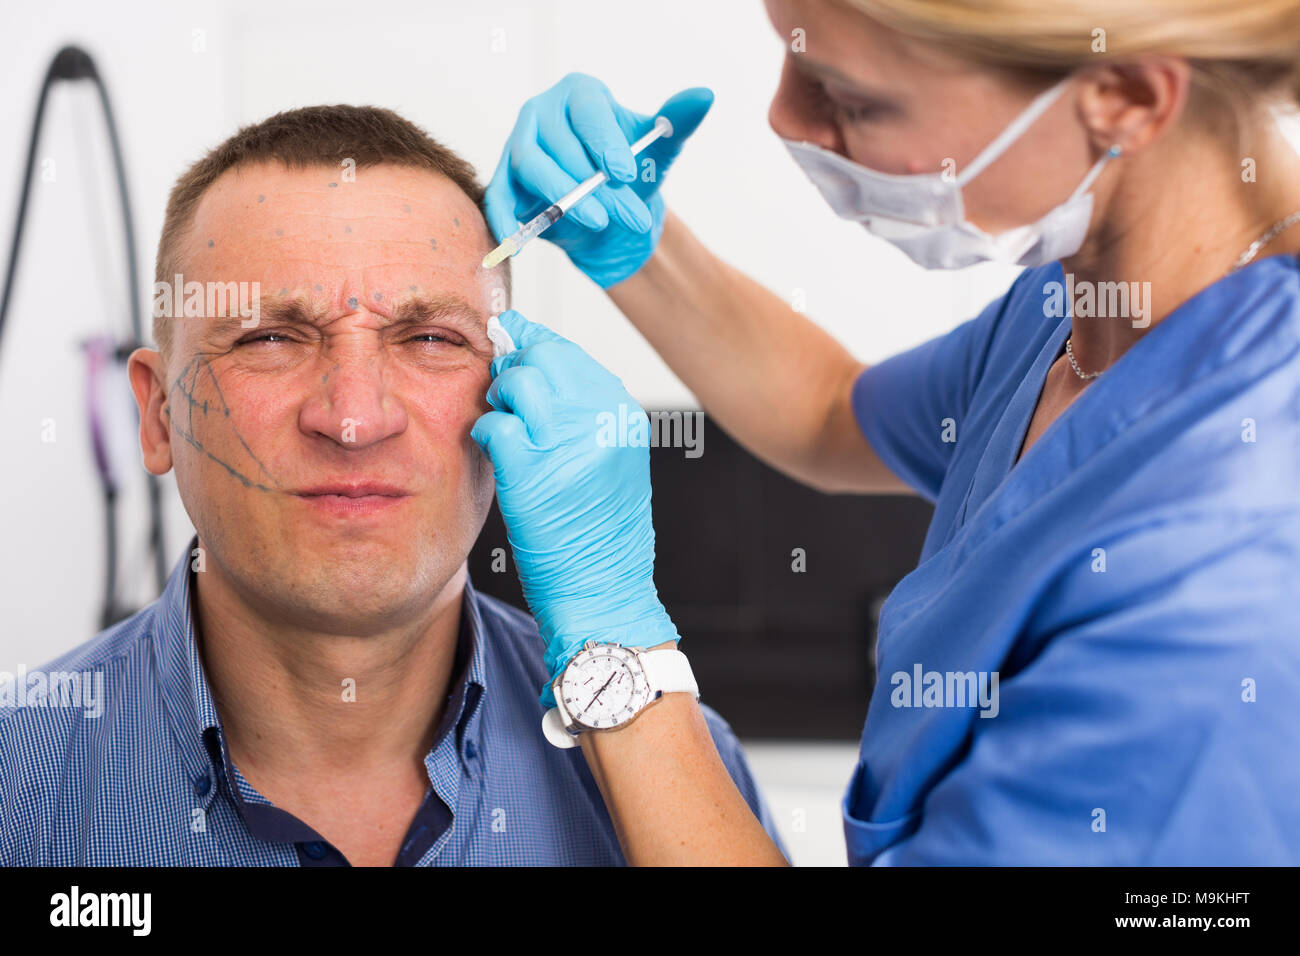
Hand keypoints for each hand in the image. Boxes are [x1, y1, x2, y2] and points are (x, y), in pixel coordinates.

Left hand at [469, 310, 678, 706]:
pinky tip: (491, 448)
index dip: (537, 343)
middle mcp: (601, 420)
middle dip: (515, 366)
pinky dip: (485, 432)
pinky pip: (494, 424)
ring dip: (499, 397)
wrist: (603, 592)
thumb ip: (584, 414)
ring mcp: (568, 443)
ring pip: (517, 382)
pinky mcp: (533, 470)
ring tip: (500, 421)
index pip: (573, 355)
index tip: (513, 334)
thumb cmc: (600, 535)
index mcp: (623, 415)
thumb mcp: (609, 462)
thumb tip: (540, 368)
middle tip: (501, 385)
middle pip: (545, 358)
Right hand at [484, 73, 713, 288]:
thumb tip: (704, 96)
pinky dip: (505, 218)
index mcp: (581, 93)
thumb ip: (677, 121)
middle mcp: (543, 111)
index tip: (626, 173)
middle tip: (628, 213)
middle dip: (596, 183)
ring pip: (531, 165)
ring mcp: (519, 143)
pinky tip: (517, 242)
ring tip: (598, 221)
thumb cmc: (632, 170)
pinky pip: (498, 196)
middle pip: (563, 144)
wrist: (611, 210)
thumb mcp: (659, 149)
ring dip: (564, 197)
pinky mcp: (506, 179)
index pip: (589, 112)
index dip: (606, 142)